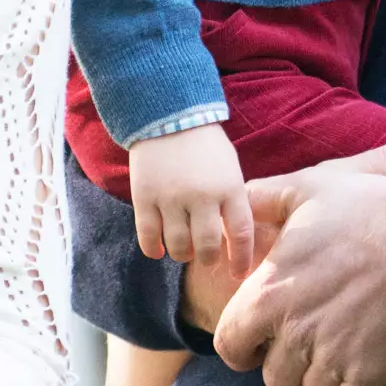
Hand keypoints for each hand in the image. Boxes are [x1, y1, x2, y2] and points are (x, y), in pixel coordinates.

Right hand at [128, 123, 253, 271]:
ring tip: (183, 248)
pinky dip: (154, 250)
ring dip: (182, 254)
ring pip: (178, 247)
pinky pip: (148, 237)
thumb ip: (232, 201)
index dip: (241, 260)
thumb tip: (234, 242)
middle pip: (208, 247)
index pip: (241, 234)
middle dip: (209, 259)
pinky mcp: (144, 196)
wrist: (166, 113)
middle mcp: (201, 196)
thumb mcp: (229, 167)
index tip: (237, 272)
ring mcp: (171, 197)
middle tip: (206, 257)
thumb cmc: (204, 144)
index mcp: (229, 187)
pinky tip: (159, 249)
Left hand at [212, 138, 385, 385]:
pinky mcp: (372, 374)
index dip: (240, 343)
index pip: (230, 344)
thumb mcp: (308, 188)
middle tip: (306, 335)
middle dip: (285, 360)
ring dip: (319, 373)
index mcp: (270, 292)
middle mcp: (296, 332)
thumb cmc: (369, 208)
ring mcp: (334, 356)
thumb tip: (239, 207)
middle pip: (273, 376)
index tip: (256, 337)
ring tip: (335, 342)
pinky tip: (362, 356)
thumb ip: (262, 199)